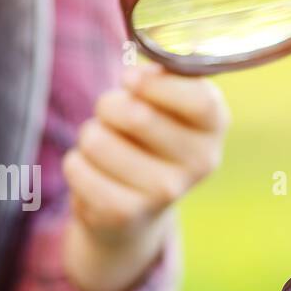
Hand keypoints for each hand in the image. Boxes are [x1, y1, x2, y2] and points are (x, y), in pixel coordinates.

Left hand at [63, 63, 229, 290]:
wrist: (135, 212)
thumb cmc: (146, 139)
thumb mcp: (166, 105)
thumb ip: (160, 81)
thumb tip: (136, 77)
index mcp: (214, 127)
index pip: (199, 99)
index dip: (155, 83)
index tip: (130, 81)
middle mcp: (199, 163)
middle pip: (136, 114)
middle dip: (110, 106)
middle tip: (115, 118)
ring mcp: (164, 192)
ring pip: (97, 139)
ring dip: (91, 136)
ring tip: (108, 150)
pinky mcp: (125, 213)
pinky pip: (77, 166)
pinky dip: (77, 165)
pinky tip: (98, 176)